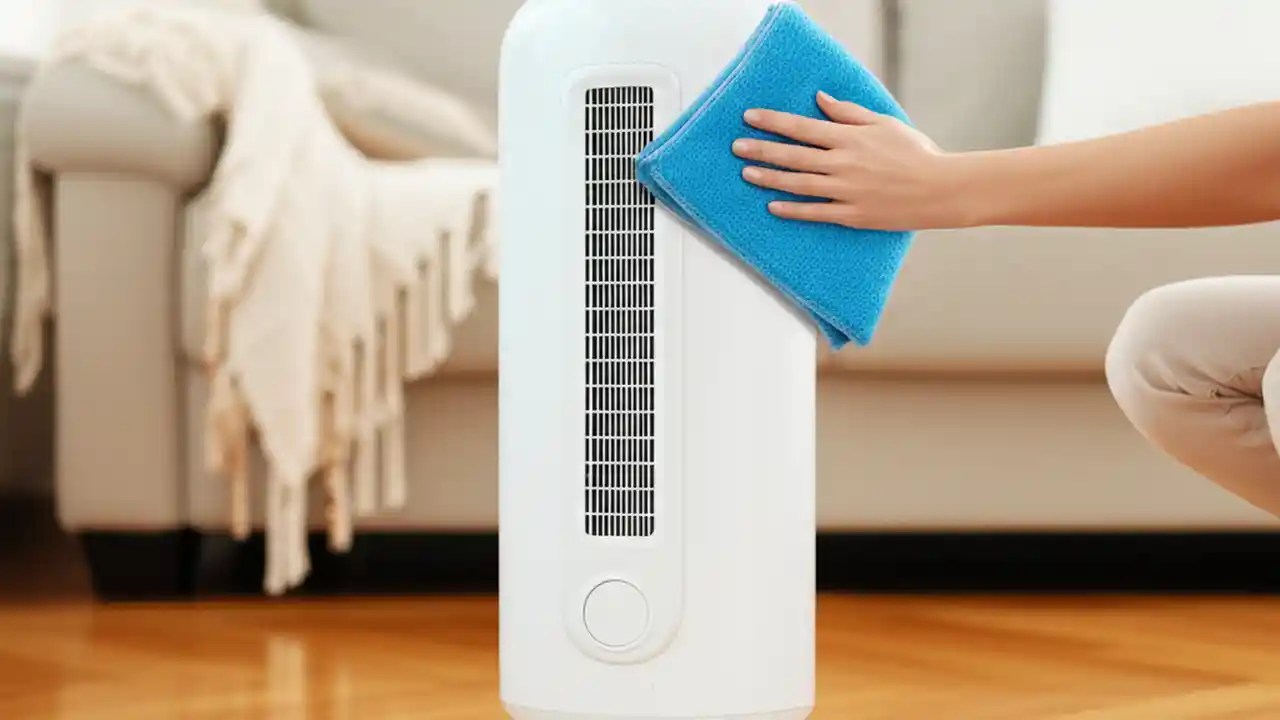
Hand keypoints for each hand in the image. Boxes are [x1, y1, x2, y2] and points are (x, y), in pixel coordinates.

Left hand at [733, 92, 967, 230]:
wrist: (940, 189)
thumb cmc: (915, 152)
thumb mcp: (884, 123)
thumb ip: (849, 112)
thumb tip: (820, 99)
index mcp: (850, 138)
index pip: (802, 127)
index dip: (773, 121)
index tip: (749, 117)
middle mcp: (843, 163)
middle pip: (793, 155)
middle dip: (761, 149)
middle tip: (736, 146)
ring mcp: (846, 191)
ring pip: (798, 184)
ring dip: (769, 178)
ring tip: (747, 173)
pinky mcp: (852, 215)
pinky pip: (816, 212)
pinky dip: (793, 210)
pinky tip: (772, 206)